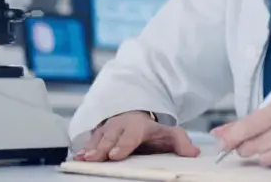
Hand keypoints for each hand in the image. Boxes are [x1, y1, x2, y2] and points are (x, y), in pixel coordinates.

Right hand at [74, 111, 199, 161]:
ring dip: (89, 149)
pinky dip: (83, 147)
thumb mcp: (169, 132)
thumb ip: (181, 143)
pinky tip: (77, 156)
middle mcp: (120, 126)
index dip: (122, 146)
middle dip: (101, 149)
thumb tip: (193, 153)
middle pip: (110, 138)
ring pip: (97, 139)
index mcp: (138, 126)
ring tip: (82, 158)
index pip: (130, 137)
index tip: (115, 155)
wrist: (138, 112)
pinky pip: (89, 140)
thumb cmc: (152, 126)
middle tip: (94, 158)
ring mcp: (108, 128)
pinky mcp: (98, 133)